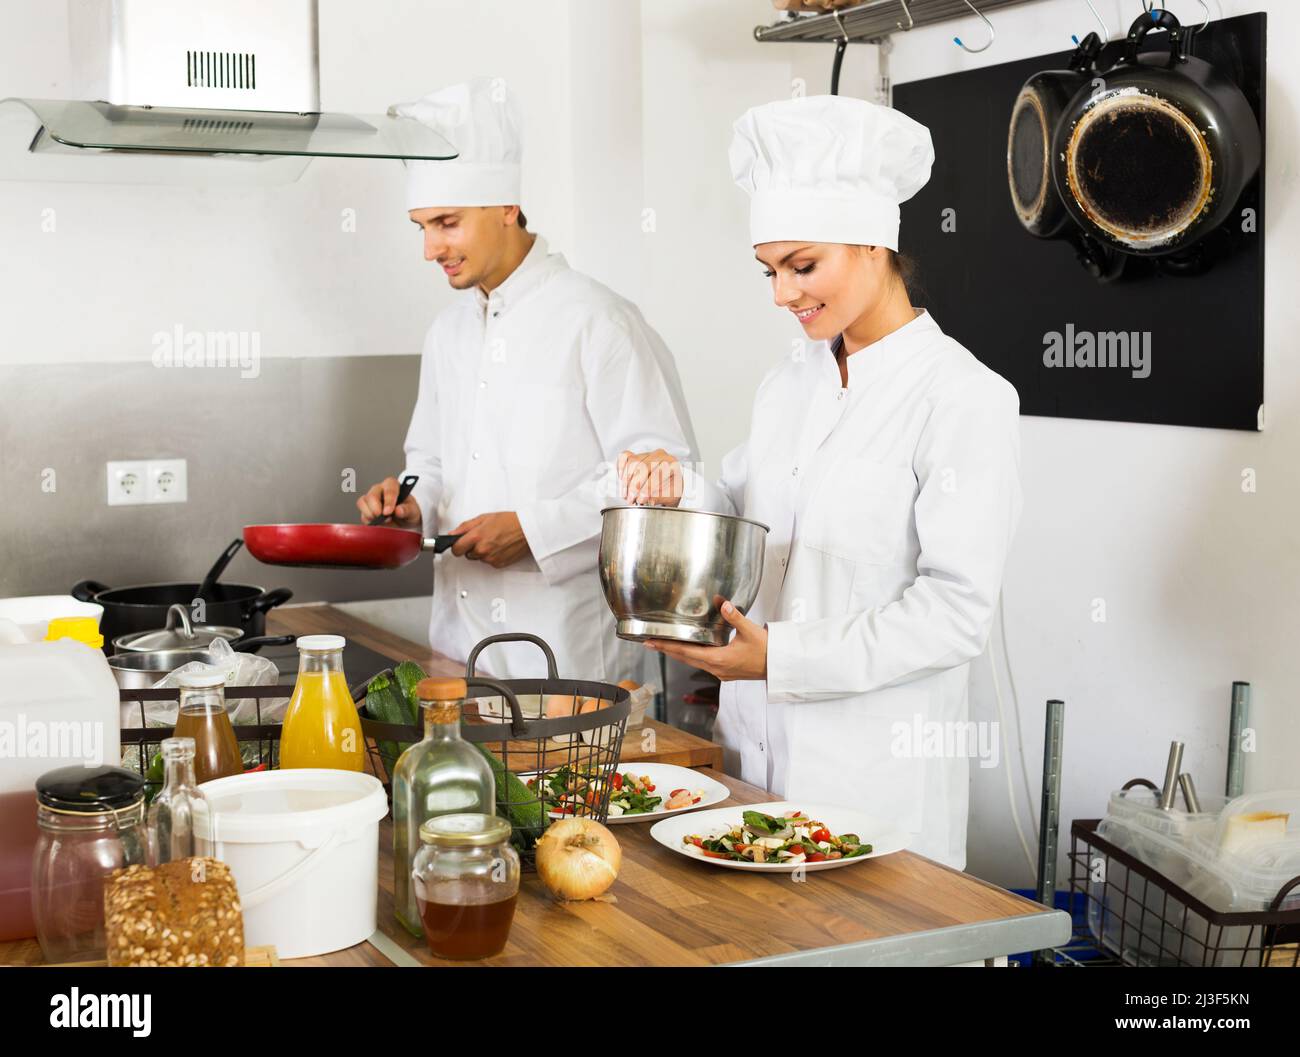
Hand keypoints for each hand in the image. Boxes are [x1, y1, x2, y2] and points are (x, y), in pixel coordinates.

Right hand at [357, 476, 421, 529]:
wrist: (404, 520)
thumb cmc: (408, 510)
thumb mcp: (413, 511)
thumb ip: (407, 510)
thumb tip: (399, 510)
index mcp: (392, 485)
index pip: (389, 489)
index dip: (388, 501)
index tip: (388, 512)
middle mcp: (379, 489)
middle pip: (372, 495)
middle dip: (376, 508)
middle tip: (384, 518)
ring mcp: (370, 499)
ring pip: (362, 502)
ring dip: (369, 514)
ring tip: (380, 521)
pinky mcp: (365, 509)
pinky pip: (362, 514)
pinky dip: (368, 521)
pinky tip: (377, 524)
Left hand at [448, 512, 531, 568]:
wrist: (527, 529)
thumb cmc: (509, 521)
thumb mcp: (484, 518)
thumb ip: (465, 527)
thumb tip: (453, 534)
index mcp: (476, 537)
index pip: (456, 550)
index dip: (457, 546)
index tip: (460, 543)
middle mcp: (482, 550)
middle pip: (467, 554)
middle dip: (472, 547)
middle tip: (484, 537)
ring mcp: (490, 559)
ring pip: (478, 558)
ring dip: (483, 551)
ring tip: (494, 540)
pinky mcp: (498, 564)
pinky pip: (489, 562)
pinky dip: (492, 556)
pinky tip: (500, 546)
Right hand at [618, 449, 682, 506]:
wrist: (669, 485)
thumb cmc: (671, 491)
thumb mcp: (670, 498)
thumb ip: (659, 497)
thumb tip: (646, 498)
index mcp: (672, 464)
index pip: (658, 472)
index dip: (647, 487)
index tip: (641, 498)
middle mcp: (660, 456)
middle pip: (643, 466)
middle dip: (635, 485)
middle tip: (631, 499)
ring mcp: (648, 454)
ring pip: (633, 462)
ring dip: (626, 479)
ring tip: (626, 494)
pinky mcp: (637, 455)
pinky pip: (625, 456)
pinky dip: (621, 466)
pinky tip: (621, 478)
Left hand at [644, 599, 766, 681]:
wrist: (779, 666)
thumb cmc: (766, 650)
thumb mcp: (750, 631)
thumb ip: (734, 616)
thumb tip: (722, 603)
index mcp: (718, 659)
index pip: (686, 652)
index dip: (667, 647)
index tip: (652, 643)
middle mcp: (716, 668)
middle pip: (685, 659)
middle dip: (667, 650)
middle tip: (650, 643)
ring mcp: (721, 673)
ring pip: (693, 662)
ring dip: (679, 654)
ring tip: (665, 645)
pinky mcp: (726, 673)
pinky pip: (703, 664)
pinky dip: (692, 657)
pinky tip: (690, 650)